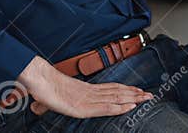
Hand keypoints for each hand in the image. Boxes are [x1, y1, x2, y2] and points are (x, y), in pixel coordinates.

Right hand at [17, 56, 152, 117]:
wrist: (38, 80)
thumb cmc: (44, 86)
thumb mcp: (54, 96)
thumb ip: (57, 99)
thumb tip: (48, 103)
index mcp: (86, 89)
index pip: (111, 88)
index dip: (126, 89)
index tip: (138, 90)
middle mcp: (91, 92)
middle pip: (117, 92)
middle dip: (134, 94)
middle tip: (150, 95)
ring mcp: (88, 99)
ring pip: (115, 98)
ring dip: (132, 99)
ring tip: (145, 99)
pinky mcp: (84, 107)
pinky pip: (105, 107)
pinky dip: (119, 107)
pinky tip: (129, 107)